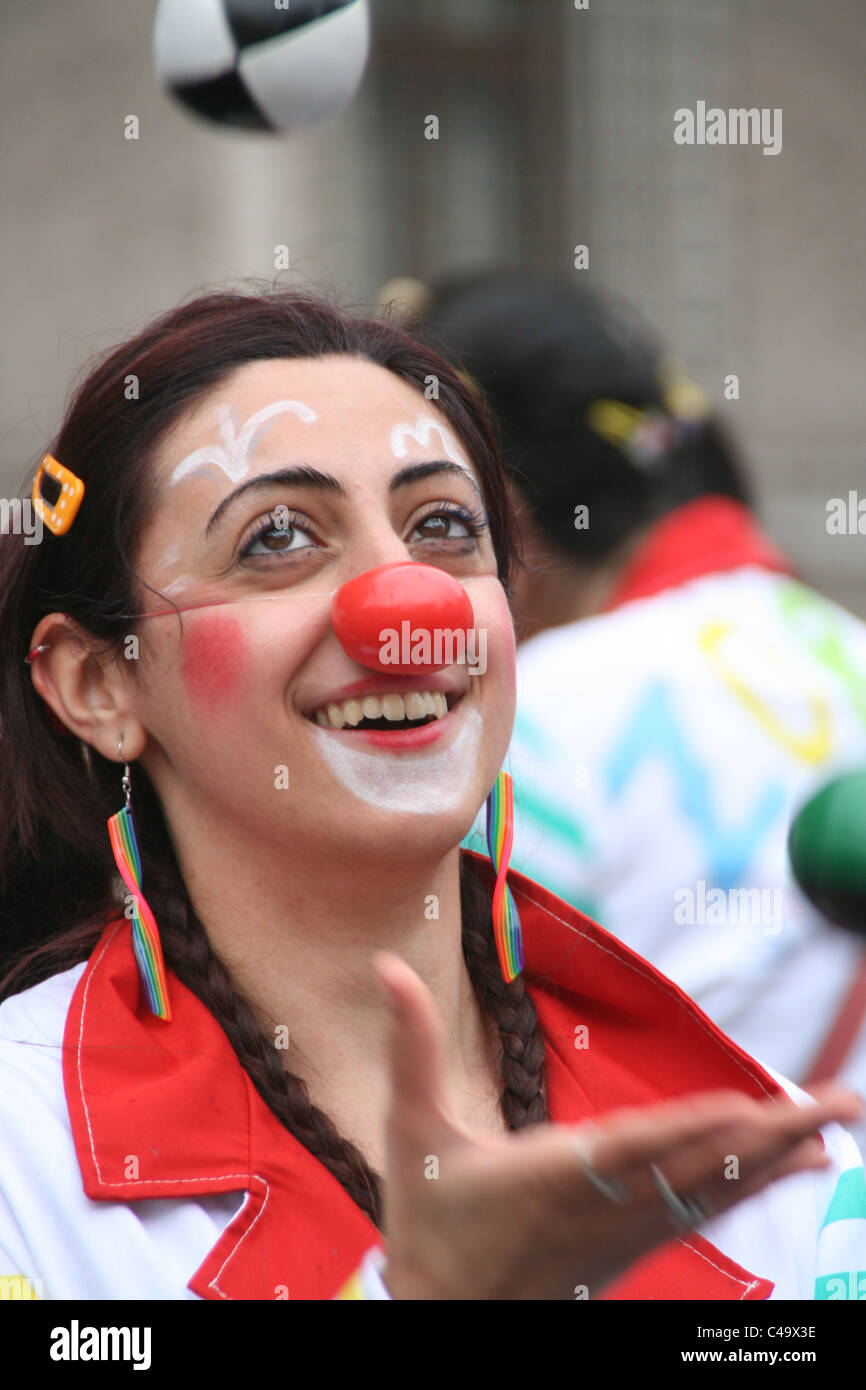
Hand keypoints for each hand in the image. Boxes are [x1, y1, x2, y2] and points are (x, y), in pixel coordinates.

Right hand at [372, 951, 862, 1299]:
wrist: (447, 1314)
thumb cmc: (429, 1218)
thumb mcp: (411, 1130)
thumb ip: (410, 1045)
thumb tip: (387, 967)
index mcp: (546, 1177)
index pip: (626, 1150)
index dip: (686, 1132)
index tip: (744, 1110)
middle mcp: (600, 1207)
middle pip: (696, 1169)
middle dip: (772, 1134)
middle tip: (841, 1100)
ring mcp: (624, 1232)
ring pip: (713, 1193)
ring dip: (778, 1157)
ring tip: (836, 1124)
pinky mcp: (634, 1245)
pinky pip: (706, 1212)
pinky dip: (755, 1186)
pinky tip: (795, 1165)